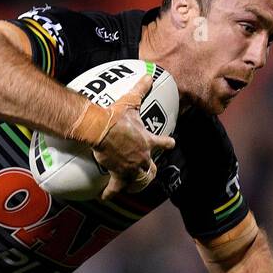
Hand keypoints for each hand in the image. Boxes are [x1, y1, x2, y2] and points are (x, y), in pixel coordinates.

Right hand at [94, 75, 175, 197]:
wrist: (101, 129)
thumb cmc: (116, 116)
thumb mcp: (130, 101)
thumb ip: (141, 89)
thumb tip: (148, 75)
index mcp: (148, 141)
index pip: (163, 143)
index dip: (168, 143)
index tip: (171, 143)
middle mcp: (143, 157)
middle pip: (152, 168)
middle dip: (152, 170)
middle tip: (150, 171)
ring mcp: (131, 168)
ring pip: (138, 180)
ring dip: (135, 183)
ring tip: (131, 187)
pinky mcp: (118, 174)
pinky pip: (115, 188)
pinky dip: (110, 193)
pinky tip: (106, 197)